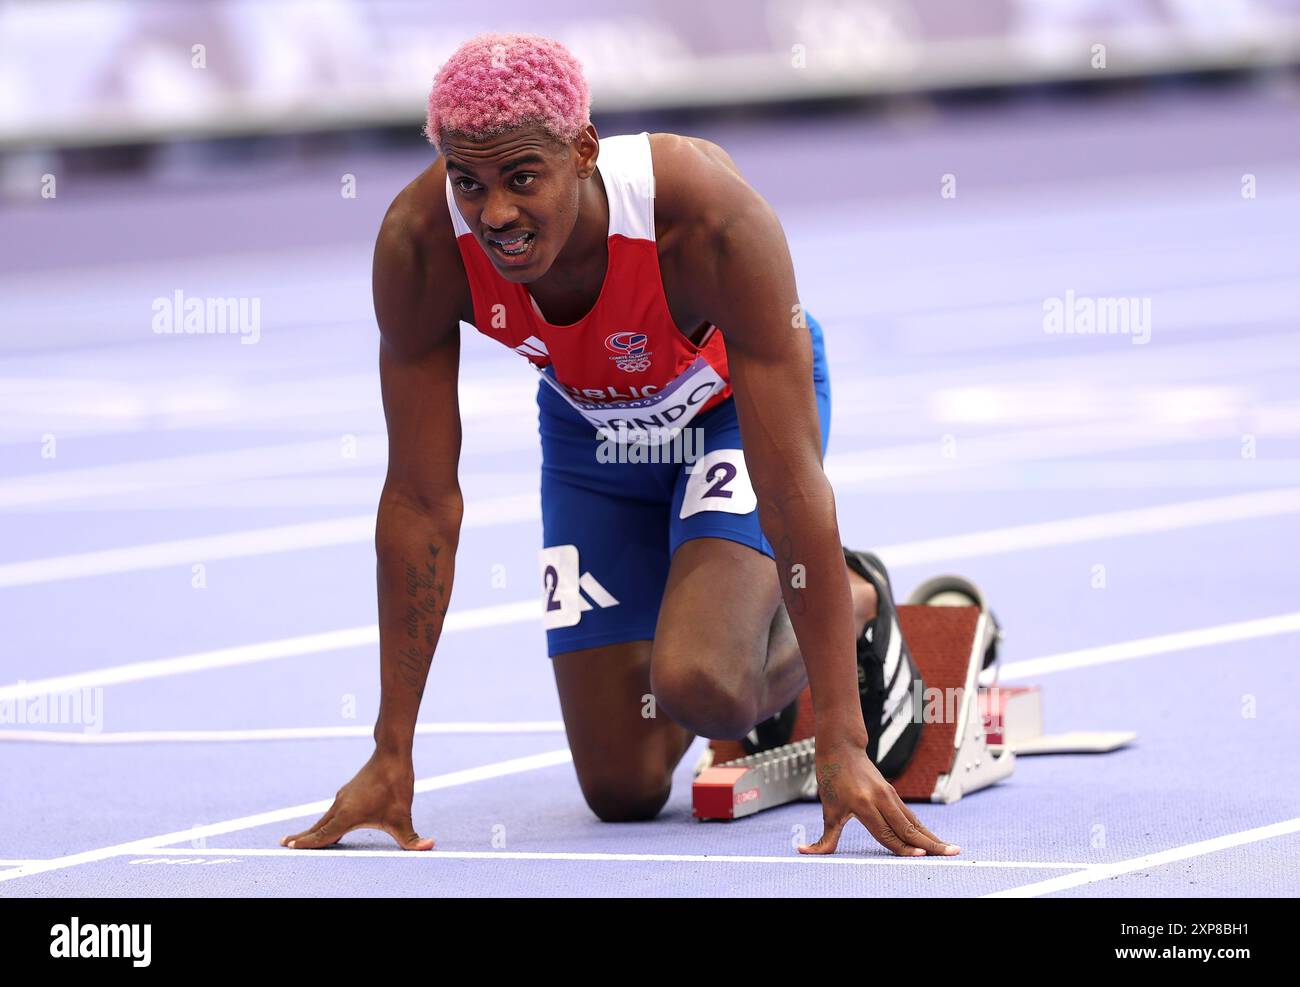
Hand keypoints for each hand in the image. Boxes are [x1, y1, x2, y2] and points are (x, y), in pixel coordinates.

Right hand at [280, 749, 433, 850]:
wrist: (392, 754)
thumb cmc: (396, 786)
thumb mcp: (404, 816)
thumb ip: (412, 838)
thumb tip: (429, 848)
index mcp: (347, 815)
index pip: (322, 835)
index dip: (306, 843)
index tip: (288, 847)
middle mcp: (340, 806)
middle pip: (318, 827)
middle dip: (302, 837)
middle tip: (284, 844)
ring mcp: (344, 797)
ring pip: (325, 817)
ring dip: (314, 829)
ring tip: (302, 838)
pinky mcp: (349, 791)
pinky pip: (333, 810)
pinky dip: (326, 820)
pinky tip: (329, 824)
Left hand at [799, 744, 959, 856]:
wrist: (841, 747)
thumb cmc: (832, 777)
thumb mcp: (828, 808)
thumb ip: (824, 837)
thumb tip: (804, 851)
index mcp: (864, 804)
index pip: (886, 833)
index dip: (902, 848)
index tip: (920, 857)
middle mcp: (880, 799)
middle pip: (908, 828)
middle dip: (929, 844)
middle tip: (950, 855)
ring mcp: (889, 795)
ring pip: (914, 821)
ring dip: (933, 837)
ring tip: (950, 850)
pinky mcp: (893, 794)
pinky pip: (911, 815)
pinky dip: (924, 828)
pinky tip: (934, 839)